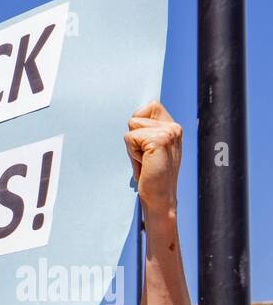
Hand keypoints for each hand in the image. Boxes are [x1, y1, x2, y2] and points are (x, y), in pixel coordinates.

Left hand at [124, 101, 181, 215]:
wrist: (160, 199)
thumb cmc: (152, 177)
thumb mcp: (151, 150)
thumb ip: (147, 132)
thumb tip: (133, 118)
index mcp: (173, 127)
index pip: (150, 105)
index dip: (138, 124)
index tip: (143, 145)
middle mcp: (174, 127)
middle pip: (136, 117)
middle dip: (133, 139)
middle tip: (144, 158)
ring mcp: (169, 132)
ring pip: (132, 127)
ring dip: (132, 148)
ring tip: (144, 162)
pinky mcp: (159, 140)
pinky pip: (130, 138)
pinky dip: (132, 154)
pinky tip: (144, 165)